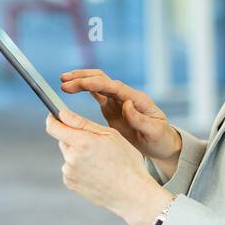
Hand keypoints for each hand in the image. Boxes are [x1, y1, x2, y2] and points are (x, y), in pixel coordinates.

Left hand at [45, 110, 173, 224]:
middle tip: (96, 144)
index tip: (55, 116)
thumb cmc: (127, 162)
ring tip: (100, 162)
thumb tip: (62, 114)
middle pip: (63, 140)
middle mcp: (72, 158)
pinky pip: (71, 168)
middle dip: (74, 138)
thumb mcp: (111, 135)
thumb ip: (83, 123)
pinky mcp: (70, 183)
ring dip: (78, 153)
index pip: (53, 127)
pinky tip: (96, 171)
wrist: (132, 193)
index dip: (53, 119)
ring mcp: (69, 172)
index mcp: (82, 143)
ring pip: (68, 154)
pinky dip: (79, 167)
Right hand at [60, 69, 181, 177]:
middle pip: (103, 80)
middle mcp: (126, 96)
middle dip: (84, 78)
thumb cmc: (160, 139)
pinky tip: (71, 88)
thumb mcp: (154, 132)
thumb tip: (126, 105)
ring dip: (81, 80)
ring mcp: (118, 101)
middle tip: (64, 81)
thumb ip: (140, 120)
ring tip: (63, 81)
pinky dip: (84, 89)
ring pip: (98, 84)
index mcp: (137, 99)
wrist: (161, 145)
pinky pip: (96, 94)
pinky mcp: (112, 108)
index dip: (96, 84)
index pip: (114, 87)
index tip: (80, 84)